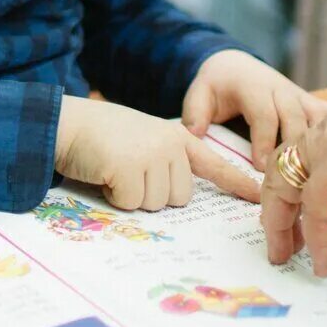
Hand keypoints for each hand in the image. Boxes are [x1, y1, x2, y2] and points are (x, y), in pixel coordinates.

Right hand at [55, 95, 257, 211]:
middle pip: (179, 197)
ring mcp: (153, 154)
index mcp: (176, 138)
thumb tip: (176, 196)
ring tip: (114, 169)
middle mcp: (170, 144)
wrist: (67, 123)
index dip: (237, 183)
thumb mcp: (140, 140)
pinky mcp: (131, 167)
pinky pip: (132, 203)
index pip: (214, 164)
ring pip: (156, 203)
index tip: (259, 196)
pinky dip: (115, 196)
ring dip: (132, 196)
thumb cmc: (99, 136)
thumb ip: (164, 160)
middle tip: (128, 172)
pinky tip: (105, 173)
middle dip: (153, 194)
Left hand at [179, 49, 326, 171]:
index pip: (264, 114)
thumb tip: (196, 135)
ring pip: (317, 120)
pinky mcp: (311, 104)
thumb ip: (195, 114)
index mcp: (254, 87)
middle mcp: (281, 90)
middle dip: (295, 150)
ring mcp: (300, 97)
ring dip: (319, 147)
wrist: (236, 64)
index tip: (260, 167)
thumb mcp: (199, 94)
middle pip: (296, 119)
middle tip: (290, 181)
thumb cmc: (217, 85)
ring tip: (316, 178)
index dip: (264, 141)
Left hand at [258, 76, 326, 277]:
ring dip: (280, 227)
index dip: (293, 197)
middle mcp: (322, 141)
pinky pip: (313, 210)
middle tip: (282, 248)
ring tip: (285, 258)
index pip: (299, 166)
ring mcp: (323, 151)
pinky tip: (323, 262)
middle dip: (276, 215)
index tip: (299, 227)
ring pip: (281, 191)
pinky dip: (315, 239)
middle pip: (279, 178)